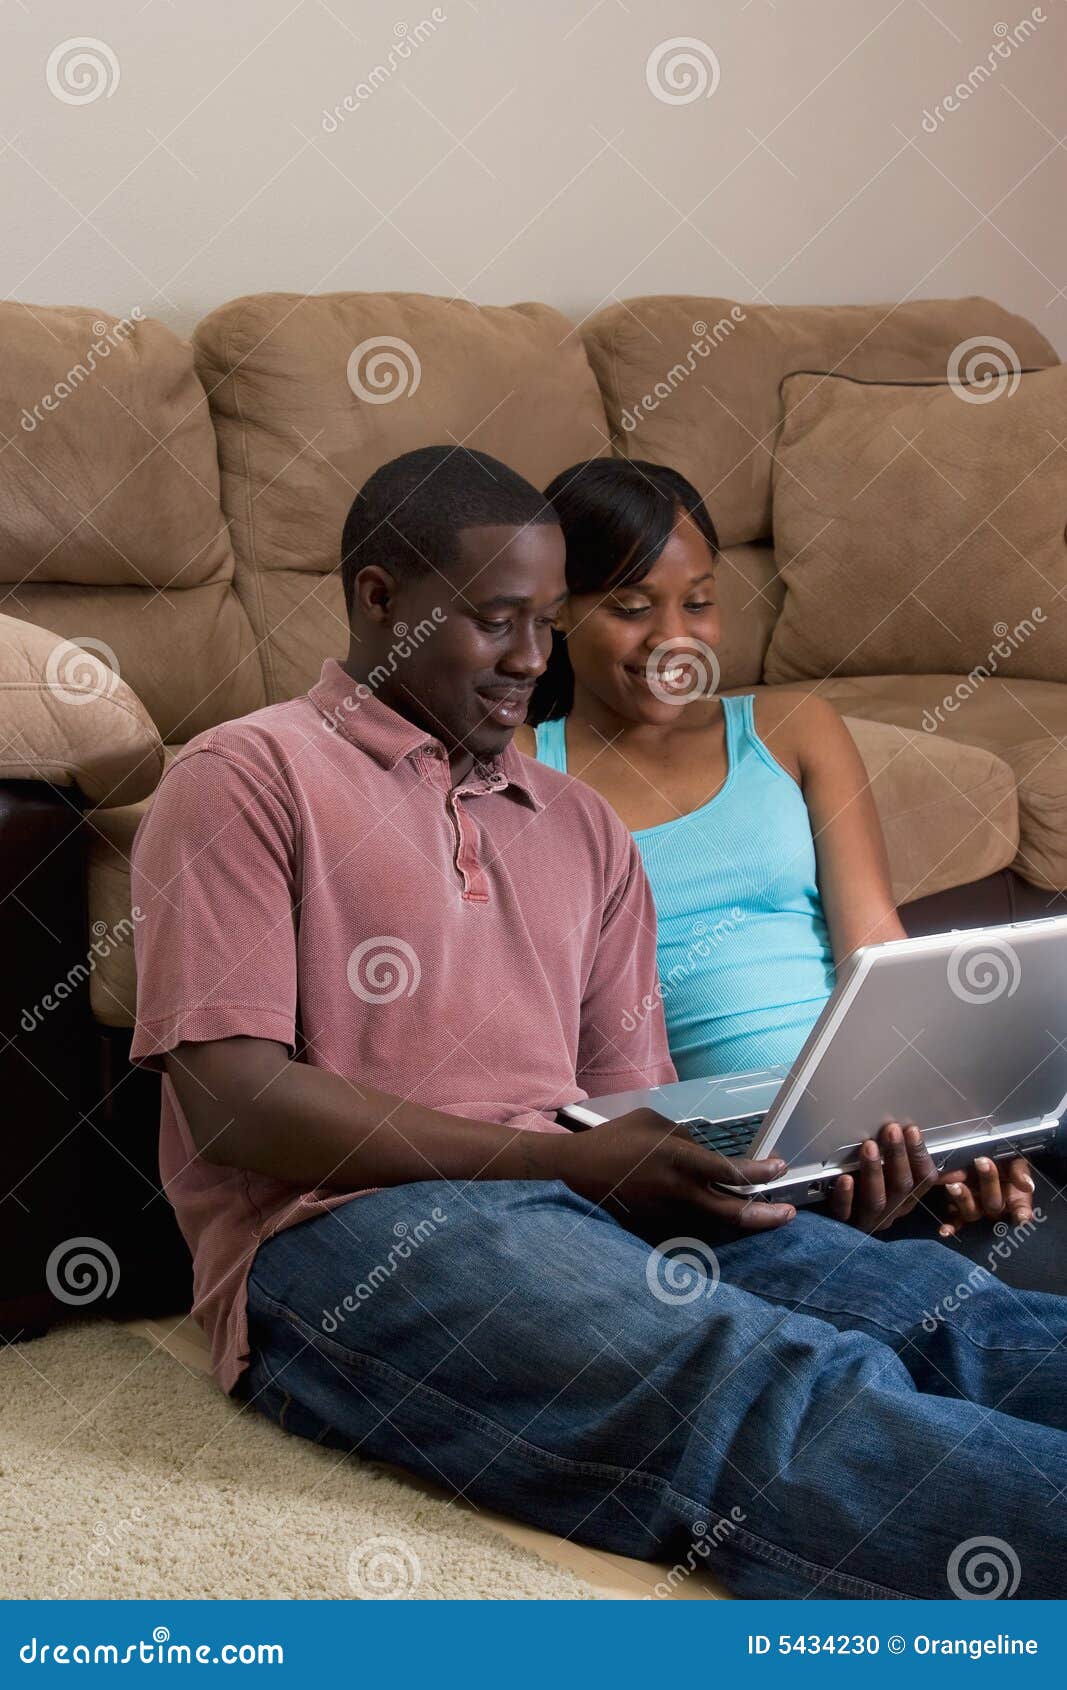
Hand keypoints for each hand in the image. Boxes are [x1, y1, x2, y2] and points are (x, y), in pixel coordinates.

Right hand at [546, 1108, 795, 1232]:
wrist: (574, 1173)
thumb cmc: (613, 1141)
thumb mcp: (654, 1123)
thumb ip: (687, 1139)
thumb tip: (707, 1157)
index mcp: (677, 1160)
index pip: (729, 1172)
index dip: (760, 1173)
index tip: (780, 1168)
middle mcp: (677, 1193)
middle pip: (732, 1213)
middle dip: (766, 1216)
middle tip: (788, 1214)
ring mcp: (667, 1217)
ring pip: (715, 1224)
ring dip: (736, 1219)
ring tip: (758, 1211)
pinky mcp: (656, 1232)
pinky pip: (692, 1228)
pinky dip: (707, 1223)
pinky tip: (710, 1214)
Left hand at [828, 1121, 963, 1234]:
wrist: (833, 1219)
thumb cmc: (864, 1190)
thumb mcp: (892, 1180)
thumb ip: (914, 1170)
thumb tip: (955, 1172)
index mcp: (906, 1200)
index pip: (923, 1180)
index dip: (920, 1155)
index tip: (912, 1130)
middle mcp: (891, 1211)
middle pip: (901, 1187)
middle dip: (898, 1156)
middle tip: (891, 1131)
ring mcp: (867, 1219)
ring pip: (876, 1201)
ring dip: (874, 1171)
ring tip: (869, 1146)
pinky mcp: (842, 1223)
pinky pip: (844, 1212)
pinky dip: (845, 1195)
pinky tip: (845, 1178)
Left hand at [939, 1155, 1035, 1237]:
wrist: (980, 1158)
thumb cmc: (1001, 1162)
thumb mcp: (1014, 1161)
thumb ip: (1019, 1171)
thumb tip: (1027, 1186)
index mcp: (1014, 1196)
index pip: (1022, 1206)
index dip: (1022, 1212)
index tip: (1021, 1216)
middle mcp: (995, 1206)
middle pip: (993, 1203)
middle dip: (988, 1182)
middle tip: (981, 1162)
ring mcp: (977, 1209)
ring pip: (972, 1212)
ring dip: (964, 1199)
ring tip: (955, 1184)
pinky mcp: (959, 1210)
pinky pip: (955, 1220)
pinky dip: (951, 1226)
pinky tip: (945, 1231)